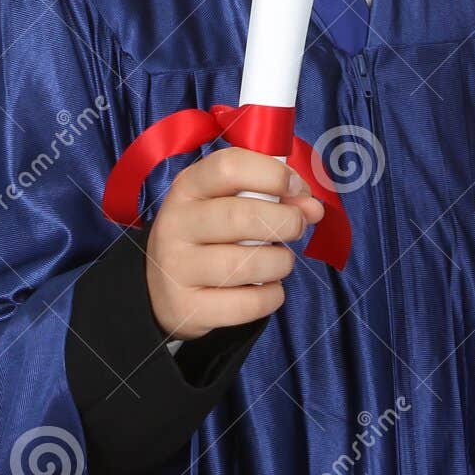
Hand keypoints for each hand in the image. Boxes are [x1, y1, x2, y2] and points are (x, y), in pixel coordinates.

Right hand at [144, 147, 324, 341]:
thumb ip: (271, 195)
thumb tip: (312, 208)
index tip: (295, 189)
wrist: (162, 288)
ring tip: (280, 261)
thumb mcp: (228, 202)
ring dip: (280, 262)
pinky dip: (271, 296)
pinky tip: (268, 288)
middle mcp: (176, 224)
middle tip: (297, 227)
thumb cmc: (208, 234)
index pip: (229, 167)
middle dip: (285, 221)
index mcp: (188, 187)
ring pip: (246, 263)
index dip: (272, 174)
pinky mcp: (187, 308)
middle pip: (241, 216)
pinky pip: (246, 303)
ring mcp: (177, 268)